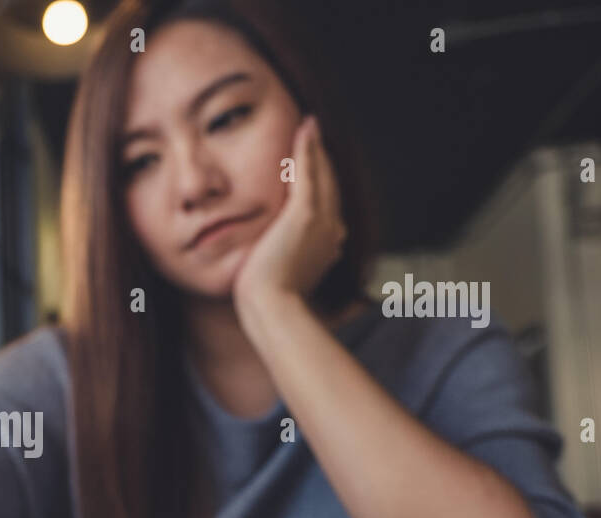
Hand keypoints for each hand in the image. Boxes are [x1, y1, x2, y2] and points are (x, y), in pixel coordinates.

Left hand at [233, 115, 347, 320]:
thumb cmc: (268, 300)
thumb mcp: (280, 276)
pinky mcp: (304, 214)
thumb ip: (283, 261)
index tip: (313, 165)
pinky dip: (308, 149)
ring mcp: (321, 221)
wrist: (271, 306)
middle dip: (322, 160)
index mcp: (327, 245)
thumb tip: (273, 257)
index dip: (321, 182)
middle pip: (329, 186)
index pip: (326, 204)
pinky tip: (306, 128)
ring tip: (310, 126)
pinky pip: (308, 172)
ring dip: (316, 148)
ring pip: (322, 175)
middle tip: (313, 135)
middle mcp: (332, 230)